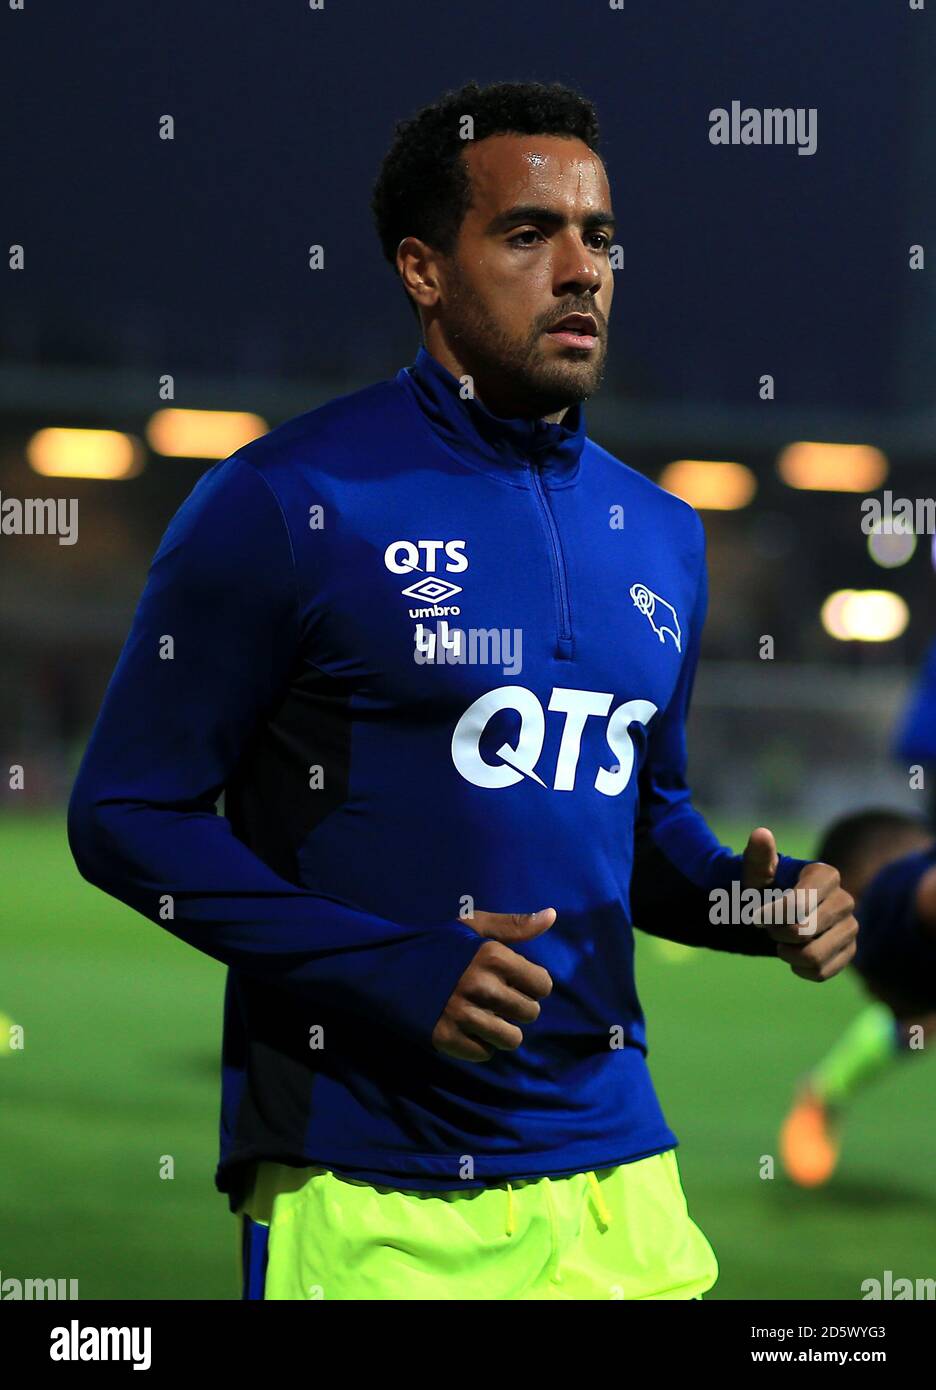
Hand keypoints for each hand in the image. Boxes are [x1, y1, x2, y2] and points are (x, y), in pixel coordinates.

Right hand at [431, 909, 554, 1061]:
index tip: (514, 981)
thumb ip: (514, 925)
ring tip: (485, 1016)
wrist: (385, 969)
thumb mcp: (471, 927)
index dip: (532, 984)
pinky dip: (479, 1044)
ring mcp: (461, 1013)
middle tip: (495, 999)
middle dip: (517, 1008)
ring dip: (502, 1030)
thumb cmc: (435, 946)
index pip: (542, 984)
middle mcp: (479, 985)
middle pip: (529, 1013)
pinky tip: (464, 1027)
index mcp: (490, 955)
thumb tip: (552, 915)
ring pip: (511, 1039)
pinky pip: (485, 1053)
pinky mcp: (445, 1037)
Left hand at [743, 827, 857, 981]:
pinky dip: (800, 968)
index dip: (771, 915)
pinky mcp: (849, 951)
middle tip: (770, 926)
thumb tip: (761, 834)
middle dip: (777, 933)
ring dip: (788, 954)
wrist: (772, 914)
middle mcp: (845, 899)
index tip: (756, 914)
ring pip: (814, 956)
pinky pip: (822, 972)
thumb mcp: (754, 875)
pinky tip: (794, 955)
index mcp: (825, 874)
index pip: (798, 904)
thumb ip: (757, 858)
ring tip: (782, 942)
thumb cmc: (762, 890)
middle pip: (803, 931)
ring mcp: (851, 927)